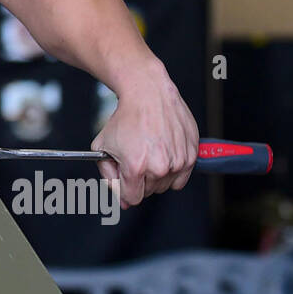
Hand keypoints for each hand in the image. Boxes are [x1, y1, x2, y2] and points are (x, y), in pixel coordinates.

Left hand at [92, 63, 198, 209]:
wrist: (147, 94)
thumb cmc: (125, 118)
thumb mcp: (101, 147)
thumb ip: (108, 176)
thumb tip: (121, 199)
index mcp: (136, 167)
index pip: (132, 198)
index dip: (126, 189)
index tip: (125, 179)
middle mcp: (159, 167)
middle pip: (149, 191)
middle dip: (140, 179)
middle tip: (136, 157)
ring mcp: (177, 161)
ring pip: (165, 185)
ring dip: (156, 175)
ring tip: (149, 151)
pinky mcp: (191, 155)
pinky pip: (181, 177)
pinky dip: (172, 170)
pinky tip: (163, 152)